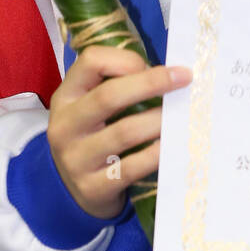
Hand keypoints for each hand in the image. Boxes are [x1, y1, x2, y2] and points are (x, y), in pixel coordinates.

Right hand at [47, 44, 192, 218]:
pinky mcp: (92, 188)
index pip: (90, 61)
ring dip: (159, 121)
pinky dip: (156, 154)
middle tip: (184, 78)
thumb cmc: (92, 136)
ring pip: (125, 132)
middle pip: (108, 96)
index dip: (125, 59)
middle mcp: (66, 126)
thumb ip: (116, 85)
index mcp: (66, 96)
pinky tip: (172, 146)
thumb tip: (168, 74)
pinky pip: (132, 167)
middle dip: (151, 83)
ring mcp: (76, 159)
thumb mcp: (89, 106)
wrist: (69, 191)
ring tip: (182, 115)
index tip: (150, 65)